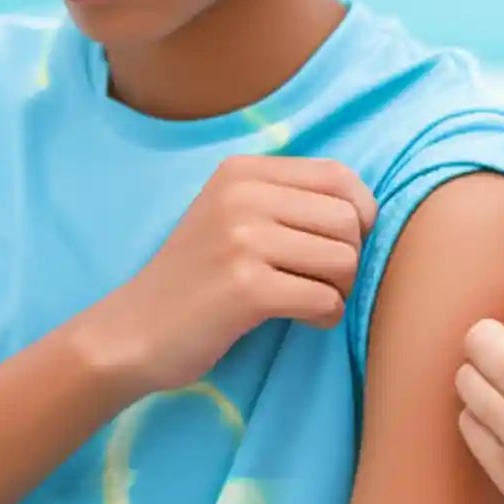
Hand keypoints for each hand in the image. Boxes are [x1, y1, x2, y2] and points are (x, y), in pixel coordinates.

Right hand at [78, 155, 376, 392]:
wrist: (132, 331)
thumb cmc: (198, 279)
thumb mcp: (233, 217)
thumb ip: (289, 202)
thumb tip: (370, 214)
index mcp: (243, 171)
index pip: (339, 176)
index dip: (360, 215)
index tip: (340, 245)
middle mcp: (242, 196)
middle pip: (349, 221)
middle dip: (350, 260)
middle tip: (322, 282)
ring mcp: (242, 240)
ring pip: (344, 261)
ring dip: (339, 291)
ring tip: (308, 301)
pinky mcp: (246, 288)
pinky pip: (326, 300)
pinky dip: (324, 317)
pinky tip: (299, 320)